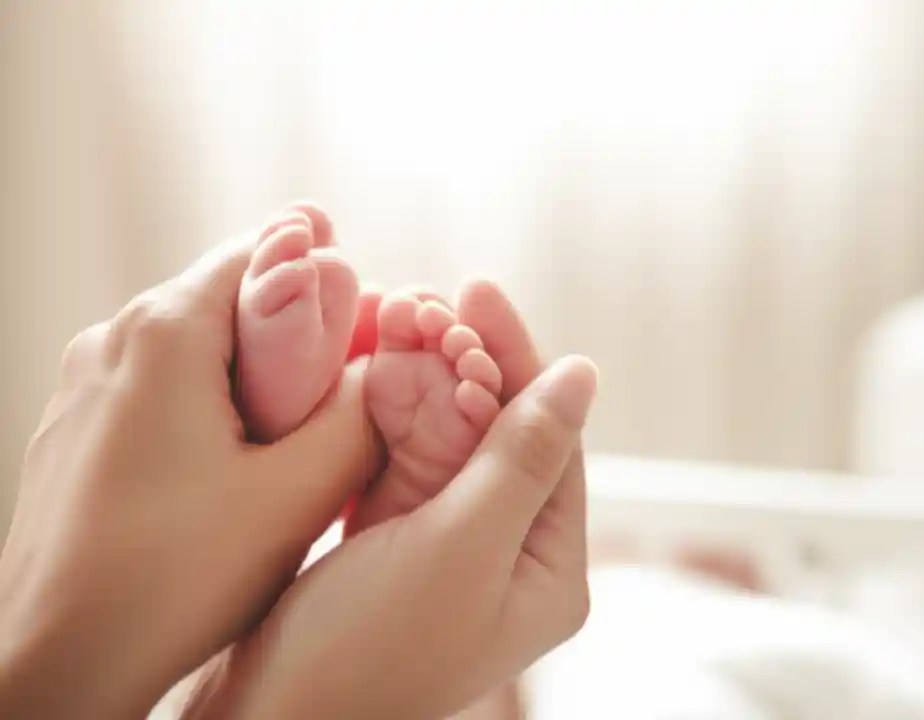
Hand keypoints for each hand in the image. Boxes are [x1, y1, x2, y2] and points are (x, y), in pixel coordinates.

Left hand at [0, 236, 381, 718]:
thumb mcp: (298, 495)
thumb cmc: (172, 578)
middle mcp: (112, 341)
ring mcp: (83, 387)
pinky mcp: (76, 432)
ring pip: (193, 347)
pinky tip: (238, 464)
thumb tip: (388, 370)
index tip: (371, 289)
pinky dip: (209, 403)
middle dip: (294, 326)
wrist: (56, 660)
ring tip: (299, 429)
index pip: (259, 250)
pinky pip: (158, 390)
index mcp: (165, 333)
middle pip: (226, 297)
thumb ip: (359, 417)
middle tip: (350, 372)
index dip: (323, 263)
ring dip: (253, 368)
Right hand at [184, 281, 596, 719]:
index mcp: (547, 568)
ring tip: (397, 312)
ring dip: (421, 373)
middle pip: (499, 429)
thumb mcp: (458, 549)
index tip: (481, 289)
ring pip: (445, 433)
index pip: (551, 440)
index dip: (518, 360)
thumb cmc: (368, 654)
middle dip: (463, 359)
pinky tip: (370, 360)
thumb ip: (522, 459)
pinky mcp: (391, 534)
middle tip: (428, 298)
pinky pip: (399, 453)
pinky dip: (384, 407)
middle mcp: (507, 551)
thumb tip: (582, 374)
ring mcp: (448, 541)